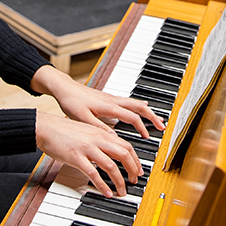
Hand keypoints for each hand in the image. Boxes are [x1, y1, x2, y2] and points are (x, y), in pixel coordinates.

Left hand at [32, 65, 163, 137]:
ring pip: (135, 102)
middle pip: (139, 106)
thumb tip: (114, 138)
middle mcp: (112, 100)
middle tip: (162, 125)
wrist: (63, 88)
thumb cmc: (71, 102)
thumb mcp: (82, 118)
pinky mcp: (108, 98)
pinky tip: (142, 107)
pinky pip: (128, 101)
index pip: (131, 117)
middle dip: (152, 116)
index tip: (147, 137)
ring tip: (157, 119)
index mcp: (108, 106)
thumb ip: (98, 128)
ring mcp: (111, 98)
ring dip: (147, 111)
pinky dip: (139, 106)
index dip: (141, 127)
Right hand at [35, 111, 141, 197]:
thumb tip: (113, 149)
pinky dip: (102, 184)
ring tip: (122, 190)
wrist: (46, 127)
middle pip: (123, 154)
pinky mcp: (76, 157)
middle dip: (133, 169)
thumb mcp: (88, 130)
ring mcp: (87, 148)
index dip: (135, 159)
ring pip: (111, 165)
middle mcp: (97, 139)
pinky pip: (93, 173)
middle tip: (134, 180)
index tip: (138, 170)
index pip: (126, 145)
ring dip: (119, 180)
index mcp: (102, 132)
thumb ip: (101, 138)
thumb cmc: (64, 130)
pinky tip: (106, 192)